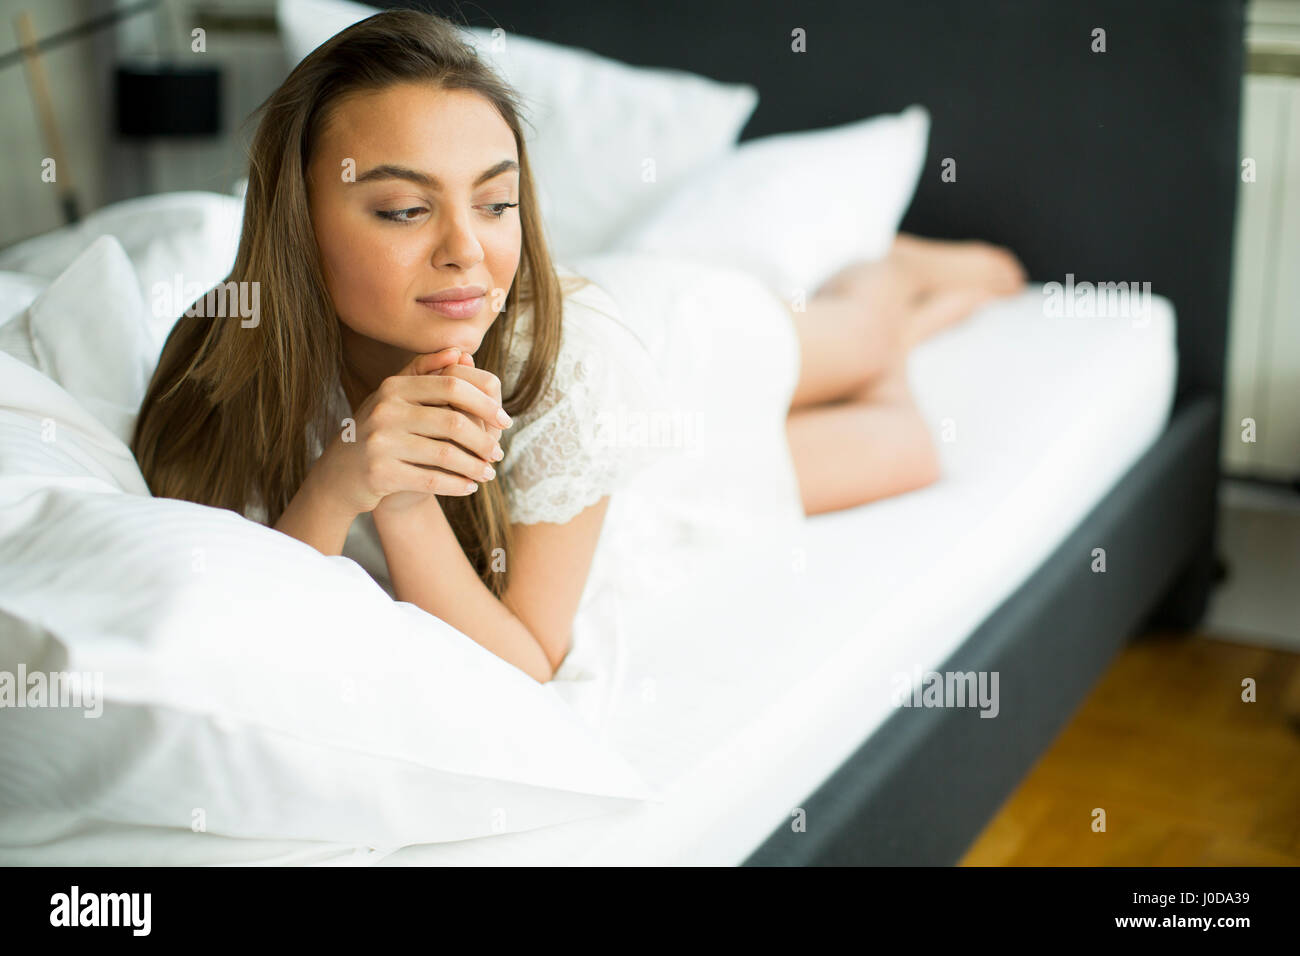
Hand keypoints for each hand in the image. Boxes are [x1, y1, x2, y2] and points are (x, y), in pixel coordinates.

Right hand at [318, 347, 513, 516]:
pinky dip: (456, 485)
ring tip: (488, 473)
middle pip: (454, 422)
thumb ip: (426, 372)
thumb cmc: (379, 432)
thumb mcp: (395, 397)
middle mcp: (385, 410)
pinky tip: (470, 488)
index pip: (452, 385)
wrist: (339, 474)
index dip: (485, 403)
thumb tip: (462, 352)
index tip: (505, 420)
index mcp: (394, 386)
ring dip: (475, 467)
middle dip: (484, 441)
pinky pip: (431, 480)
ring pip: (446, 455)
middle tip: (499, 453)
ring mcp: (380, 442)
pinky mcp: (380, 474)